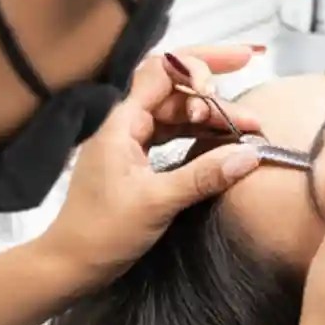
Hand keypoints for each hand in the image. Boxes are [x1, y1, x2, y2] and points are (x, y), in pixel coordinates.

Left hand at [42, 46, 263, 286]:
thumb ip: (203, 175)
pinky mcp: (138, 165)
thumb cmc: (100, 232)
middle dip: (219, 98)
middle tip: (254, 116)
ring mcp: (132, 145)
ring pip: (179, 118)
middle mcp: (127, 126)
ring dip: (213, 121)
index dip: (205, 60)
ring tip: (248, 133)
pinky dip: (201, 139)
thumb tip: (249, 155)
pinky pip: (175, 139)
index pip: (166, 70)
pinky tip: (223, 147)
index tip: (243, 60)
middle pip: (177, 93)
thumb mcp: (157, 203)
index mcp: (124, 123)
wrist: (70, 264)